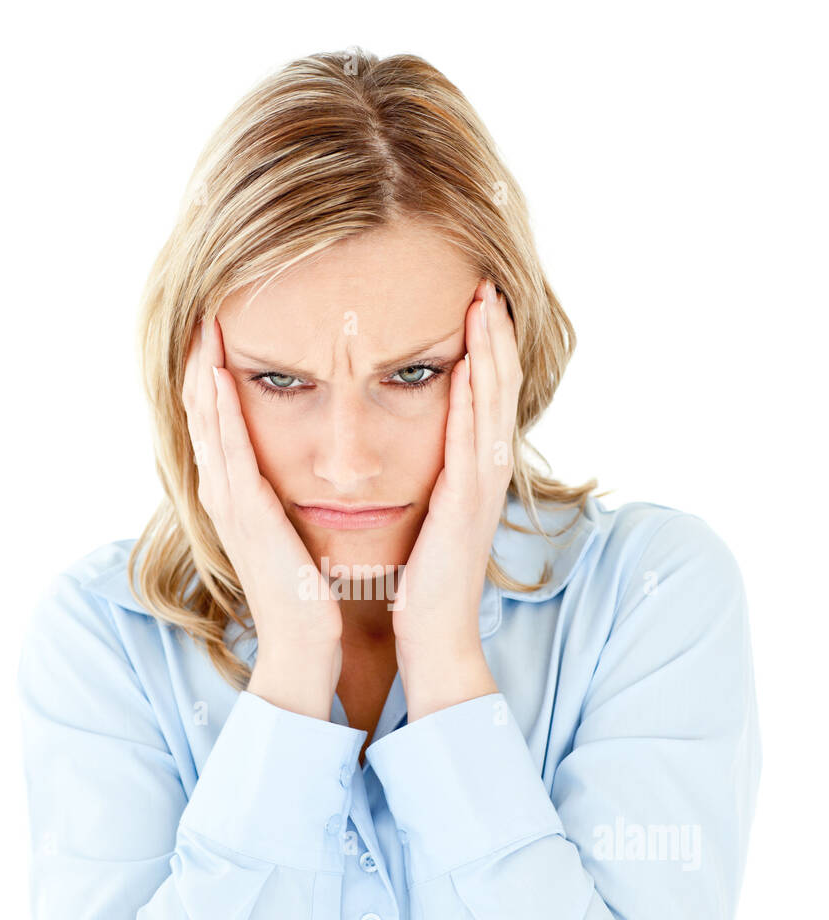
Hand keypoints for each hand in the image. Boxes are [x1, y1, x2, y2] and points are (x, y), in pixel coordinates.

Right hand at [184, 317, 343, 712]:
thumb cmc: (308, 590)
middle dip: (199, 361)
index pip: (218, 423)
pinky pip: (225, 447)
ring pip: (206, 421)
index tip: (217, 331)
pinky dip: (216, 407)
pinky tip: (214, 372)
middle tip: (202, 308)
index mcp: (236, 496)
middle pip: (202, 413)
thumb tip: (295, 470)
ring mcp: (227, 501)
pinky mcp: (243, 511)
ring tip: (202, 324)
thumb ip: (287, 498)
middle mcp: (223, 493)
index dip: (211, 377)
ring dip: (200, 371)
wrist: (304, 642)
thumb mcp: (293, 531)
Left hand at [391, 279, 521, 716]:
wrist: (432, 635)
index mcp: (475, 474)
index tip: (477, 303)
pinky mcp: (465, 508)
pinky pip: (472, 444)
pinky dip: (474, 403)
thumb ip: (433, 478)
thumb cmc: (422, 579)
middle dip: (495, 336)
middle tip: (487, 285)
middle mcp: (487, 475)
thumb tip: (421, 447)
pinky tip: (469, 366)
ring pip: (494, 407)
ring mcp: (482, 490)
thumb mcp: (429, 515)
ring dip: (492, 353)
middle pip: (499, 390)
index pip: (486, 398)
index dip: (487, 350)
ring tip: (486, 305)